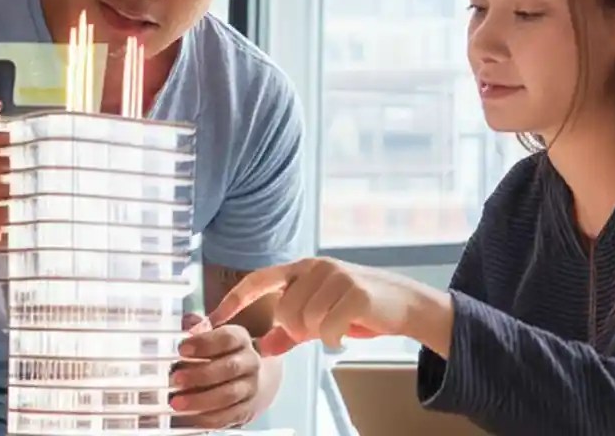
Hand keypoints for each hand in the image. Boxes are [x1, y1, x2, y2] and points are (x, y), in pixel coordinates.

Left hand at [169, 315, 263, 428]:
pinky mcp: (247, 409)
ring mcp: (251, 387)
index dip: (204, 343)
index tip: (181, 349)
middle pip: (229, 368)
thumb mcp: (214, 336)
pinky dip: (208, 418)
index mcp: (241, 339)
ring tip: (176, 402)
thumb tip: (186, 321)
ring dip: (200, 399)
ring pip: (229, 394)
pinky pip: (228, 416)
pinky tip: (189, 417)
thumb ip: (199, 328)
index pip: (227, 339)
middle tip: (175, 378)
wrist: (254, 377)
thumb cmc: (225, 353)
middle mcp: (251, 362)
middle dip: (200, 374)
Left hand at [208, 257, 423, 356]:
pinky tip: (347, 333)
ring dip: (319, 334)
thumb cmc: (359, 309)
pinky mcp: (355, 292)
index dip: (232, 300)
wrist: (404, 303)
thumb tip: (265, 349)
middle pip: (284, 311)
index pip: (257, 281)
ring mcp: (336, 276)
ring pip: (305, 321)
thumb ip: (292, 332)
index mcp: (302, 269)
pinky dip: (334, 339)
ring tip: (337, 326)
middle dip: (298, 330)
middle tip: (320, 329)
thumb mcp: (321, 317)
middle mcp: (315, 267)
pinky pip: (328, 328)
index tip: (210, 320)